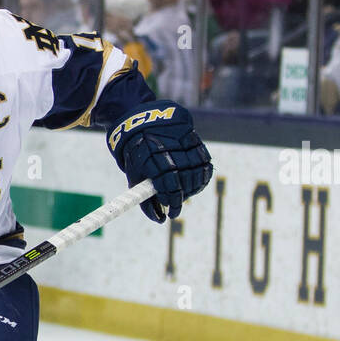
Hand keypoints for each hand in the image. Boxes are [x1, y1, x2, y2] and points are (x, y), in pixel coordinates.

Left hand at [109, 100, 212, 222]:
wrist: (145, 120)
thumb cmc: (138, 155)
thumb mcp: (134, 176)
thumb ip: (145, 200)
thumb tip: (160, 220)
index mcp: (150, 156)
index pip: (168, 183)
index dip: (172, 200)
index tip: (171, 212)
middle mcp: (168, 147)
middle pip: (184, 178)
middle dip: (182, 197)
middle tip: (176, 205)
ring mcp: (182, 141)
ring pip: (197, 171)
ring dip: (193, 188)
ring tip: (184, 194)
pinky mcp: (194, 138)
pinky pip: (205, 161)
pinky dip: (202, 176)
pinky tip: (194, 183)